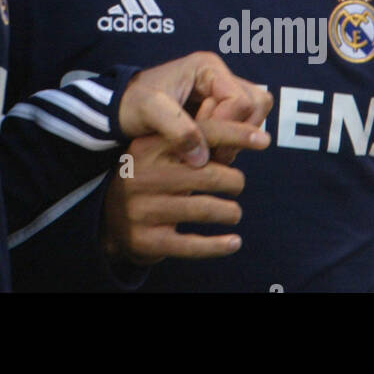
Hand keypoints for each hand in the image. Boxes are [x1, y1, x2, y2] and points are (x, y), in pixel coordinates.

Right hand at [102, 125, 251, 263]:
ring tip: (233, 212)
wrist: (109, 219)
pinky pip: (194, 245)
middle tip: (237, 183)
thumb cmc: (150, 179)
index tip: (264, 140)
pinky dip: (220, 244)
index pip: (200, 135)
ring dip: (230, 212)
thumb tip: (243, 128)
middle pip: (208, 174)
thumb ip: (193, 140)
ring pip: (206, 209)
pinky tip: (233, 241)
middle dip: (234, 180)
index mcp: (148, 147)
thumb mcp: (159, 153)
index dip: (235, 135)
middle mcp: (143, 176)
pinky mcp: (147, 240)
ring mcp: (143, 209)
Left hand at [117, 51, 272, 166]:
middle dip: (237, 132)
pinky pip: (243, 127)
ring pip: (254, 117)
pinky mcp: (221, 109)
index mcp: (207, 67)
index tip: (199, 140)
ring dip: (236, 139)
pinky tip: (206, 151)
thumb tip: (204, 158)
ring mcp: (222, 92)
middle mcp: (220, 76)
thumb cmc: (132, 104)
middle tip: (208, 149)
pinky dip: (231, 142)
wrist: (120, 109)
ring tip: (206, 151)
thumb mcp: (148, 112)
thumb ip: (176, 130)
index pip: (241, 100)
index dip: (225, 125)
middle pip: (257, 105)